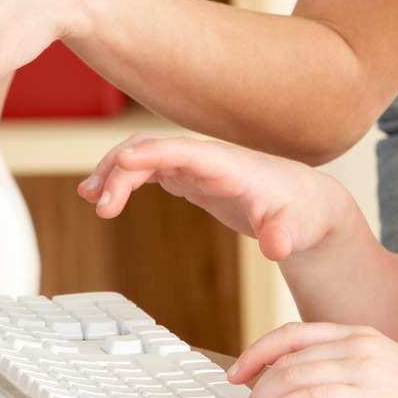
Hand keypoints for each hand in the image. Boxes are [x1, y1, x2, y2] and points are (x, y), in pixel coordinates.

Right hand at [78, 135, 352, 260]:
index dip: (153, 152)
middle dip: (122, 169)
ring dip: (115, 171)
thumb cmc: (301, 214)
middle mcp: (208, 158)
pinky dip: (124, 179)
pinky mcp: (191, 178)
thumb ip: (284, 236)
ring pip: (145, 155)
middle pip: (154, 149)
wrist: (307, 205)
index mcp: (229, 165)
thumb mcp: (297, 228)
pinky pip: (149, 169)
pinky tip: (104, 198)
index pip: (185, 150)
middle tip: (101, 206)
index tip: (122, 161)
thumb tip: (277, 248)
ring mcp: (197, 166)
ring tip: (90, 199)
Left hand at [226, 322, 397, 397]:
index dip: (261, 350)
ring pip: (291, 375)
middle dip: (254, 380)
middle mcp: (359, 344)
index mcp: (364, 336)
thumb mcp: (388, 383)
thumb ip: (355, 380)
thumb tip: (317, 397)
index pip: (297, 333)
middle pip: (288, 354)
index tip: (238, 371)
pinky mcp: (366, 397)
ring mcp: (363, 368)